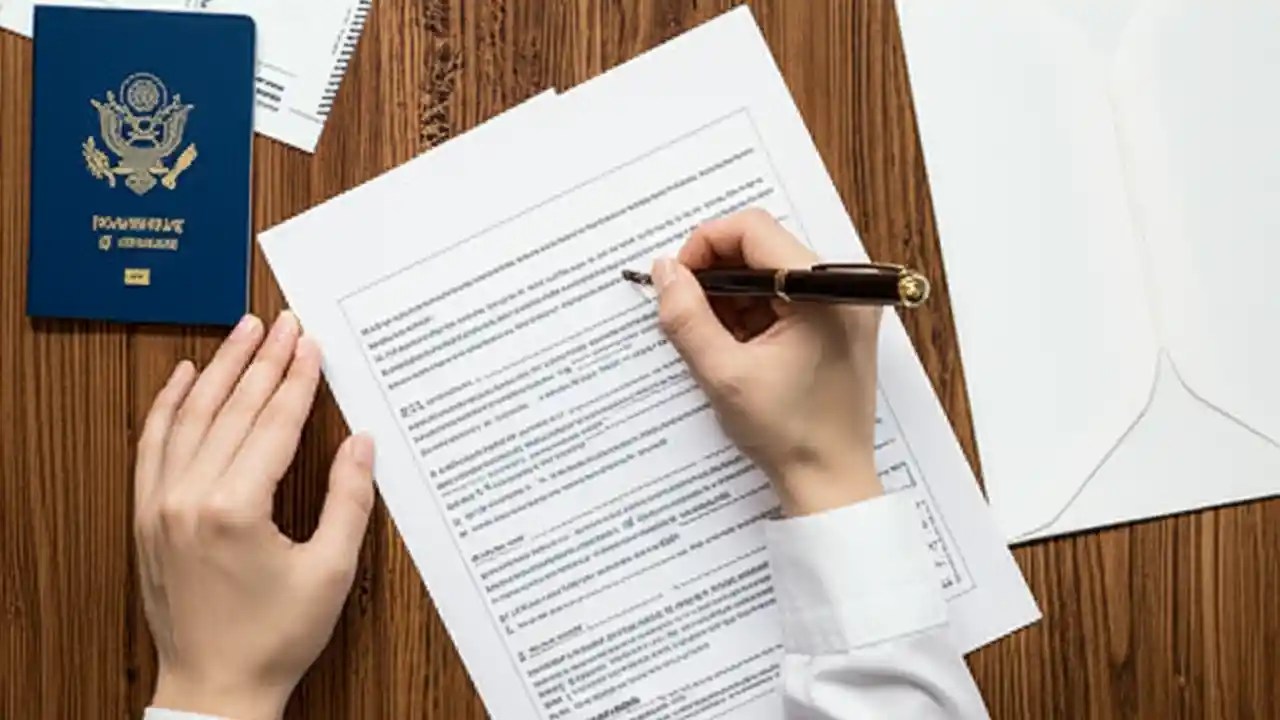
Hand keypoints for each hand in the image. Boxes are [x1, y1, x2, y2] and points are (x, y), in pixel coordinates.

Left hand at [135, 311, 374, 719]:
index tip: (311, 344)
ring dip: (217, 369)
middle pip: (232, 409)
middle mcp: (189, 497)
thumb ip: (348, 500)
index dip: (297, 379)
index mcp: (235, 508)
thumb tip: (360, 443)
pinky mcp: (146, 517)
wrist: (215, 689)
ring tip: (242, 332)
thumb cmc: (275, 638)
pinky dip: (166, 406)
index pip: (273, 423)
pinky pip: (152, 445)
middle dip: (262, 361)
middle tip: (284, 324)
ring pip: (190, 417)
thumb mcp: (330, 572)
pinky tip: (181, 377)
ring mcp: (160, 505)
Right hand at [653, 209, 882, 515]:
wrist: (831, 481)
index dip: (705, 245)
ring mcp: (844, 306)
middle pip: (763, 246)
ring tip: (714, 340)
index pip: (754, 230)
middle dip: (716, 274)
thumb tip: (664, 271)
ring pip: (771, 271)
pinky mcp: (839, 324)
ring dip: (733, 296)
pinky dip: (753, 312)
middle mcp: (842, 288)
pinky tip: (736, 347)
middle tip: (687, 311)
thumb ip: (687, 316)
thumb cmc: (788, 434)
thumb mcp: (723, 374)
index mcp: (823, 292)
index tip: (677, 280)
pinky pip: (786, 296)